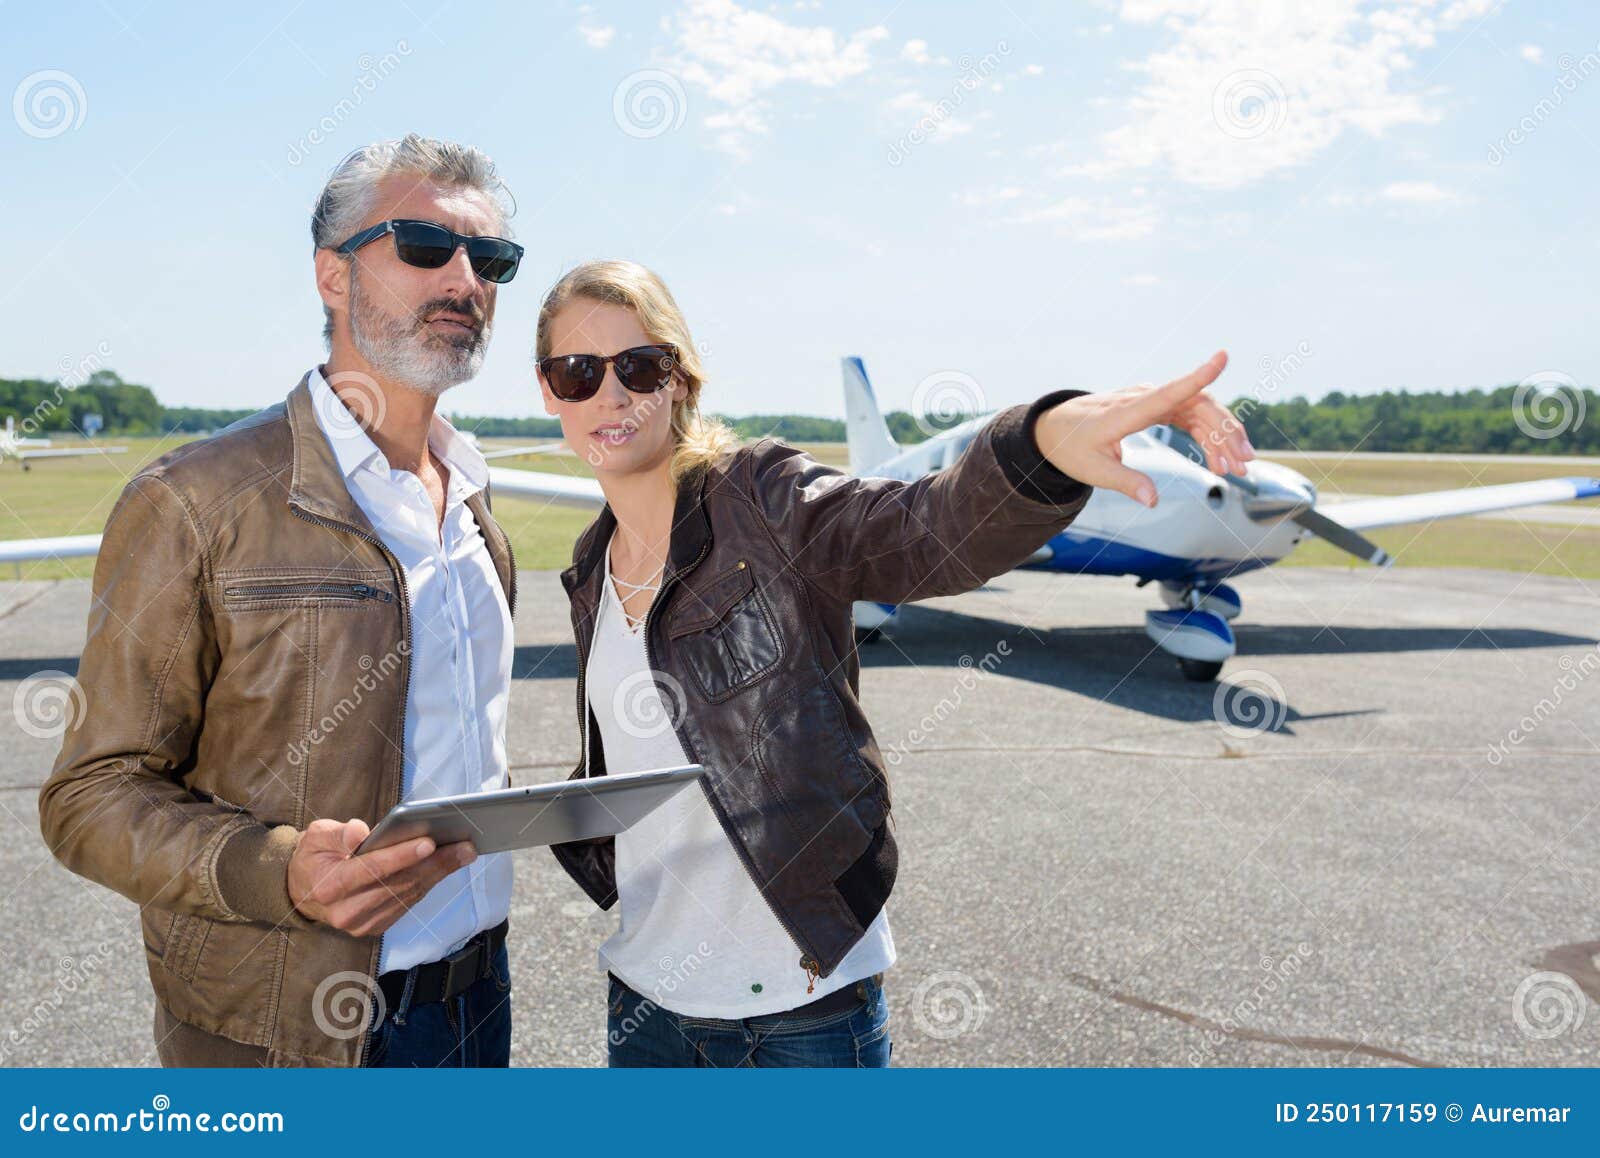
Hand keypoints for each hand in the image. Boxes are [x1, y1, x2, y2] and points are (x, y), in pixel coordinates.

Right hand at [287, 818, 476, 936]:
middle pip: (398, 885)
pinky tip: (447, 865)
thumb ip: (337, 833)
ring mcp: (362, 924)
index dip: (401, 856)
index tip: (429, 842)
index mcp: (329, 886)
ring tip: (463, 852)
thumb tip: (360, 832)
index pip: (371, 870)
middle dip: (434, 864)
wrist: (303, 892)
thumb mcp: (315, 837)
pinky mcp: (375, 927)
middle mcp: (346, 911)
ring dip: (439, 873)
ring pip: (408, 895)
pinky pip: (408, 903)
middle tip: (464, 845)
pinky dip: (429, 883)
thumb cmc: (314, 857)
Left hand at [1032, 350, 1252, 507]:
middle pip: (1198, 405)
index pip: (1168, 391)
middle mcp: (1145, 398)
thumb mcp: (1094, 471)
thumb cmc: (1072, 447)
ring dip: (1223, 437)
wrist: (1057, 429)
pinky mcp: (1157, 407)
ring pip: (1200, 411)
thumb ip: (1125, 483)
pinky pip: (1192, 417)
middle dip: (1225, 433)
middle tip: (1243, 465)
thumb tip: (1153, 500)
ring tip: (1238, 468)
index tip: (1222, 357)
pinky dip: (1209, 438)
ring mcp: (1153, 400)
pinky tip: (1219, 461)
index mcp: (1128, 411)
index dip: (1196, 376)